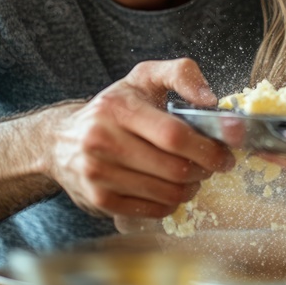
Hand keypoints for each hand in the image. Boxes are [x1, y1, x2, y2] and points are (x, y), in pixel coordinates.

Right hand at [47, 58, 234, 218]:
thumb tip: (210, 100)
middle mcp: (102, 141)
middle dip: (204, 170)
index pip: (174, 135)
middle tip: (211, 165)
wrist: (59, 140)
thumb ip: (181, 74)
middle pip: (174, 169)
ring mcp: (98, 174)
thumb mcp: (143, 78)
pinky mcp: (99, 200)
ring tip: (192, 176)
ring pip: (167, 193)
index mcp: (118, 109)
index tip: (225, 153)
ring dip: (191, 188)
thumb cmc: (113, 107)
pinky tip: (170, 189)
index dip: (208, 148)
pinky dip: (171, 203)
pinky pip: (153, 210)